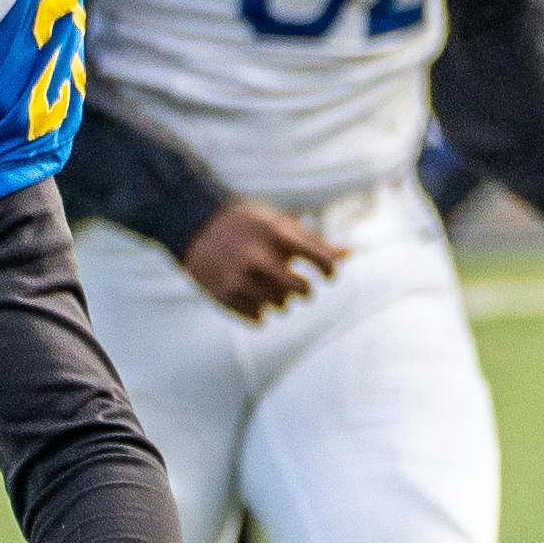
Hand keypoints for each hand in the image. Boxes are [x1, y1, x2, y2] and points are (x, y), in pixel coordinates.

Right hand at [179, 199, 341, 319]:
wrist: (193, 224)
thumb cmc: (247, 224)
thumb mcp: (279, 224)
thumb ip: (314, 242)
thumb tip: (350, 255)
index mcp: (277, 235)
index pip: (323, 261)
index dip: (330, 271)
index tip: (327, 275)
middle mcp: (258, 258)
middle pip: (302, 291)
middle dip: (304, 289)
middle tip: (298, 284)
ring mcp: (240, 279)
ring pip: (281, 307)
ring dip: (280, 299)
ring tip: (268, 285)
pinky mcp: (224, 296)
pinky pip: (259, 319)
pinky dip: (261, 311)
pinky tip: (253, 295)